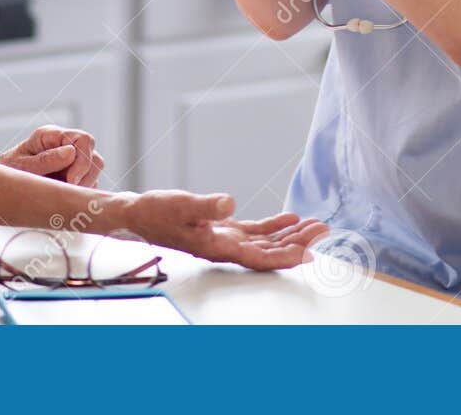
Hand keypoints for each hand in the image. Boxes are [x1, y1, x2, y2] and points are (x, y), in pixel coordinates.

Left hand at [0, 125, 104, 187]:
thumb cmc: (7, 171)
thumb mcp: (20, 165)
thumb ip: (44, 160)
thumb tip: (70, 153)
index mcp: (52, 136)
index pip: (83, 140)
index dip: (83, 160)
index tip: (71, 181)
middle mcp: (65, 146)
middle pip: (94, 157)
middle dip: (86, 177)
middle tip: (67, 191)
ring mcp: (71, 162)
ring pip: (94, 172)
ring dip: (83, 186)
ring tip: (60, 194)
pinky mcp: (73, 177)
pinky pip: (88, 185)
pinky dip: (79, 194)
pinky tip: (61, 197)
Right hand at [111, 190, 329, 270]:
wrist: (138, 215)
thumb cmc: (156, 212)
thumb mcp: (180, 204)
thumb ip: (206, 205)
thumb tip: (230, 203)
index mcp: (217, 247)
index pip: (258, 258)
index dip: (284, 257)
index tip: (308, 254)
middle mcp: (226, 248)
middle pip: (269, 251)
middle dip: (298, 243)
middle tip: (323, 231)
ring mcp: (226, 239)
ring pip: (266, 242)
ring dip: (291, 235)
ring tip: (316, 225)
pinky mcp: (223, 230)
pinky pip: (255, 232)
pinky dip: (274, 227)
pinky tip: (291, 220)